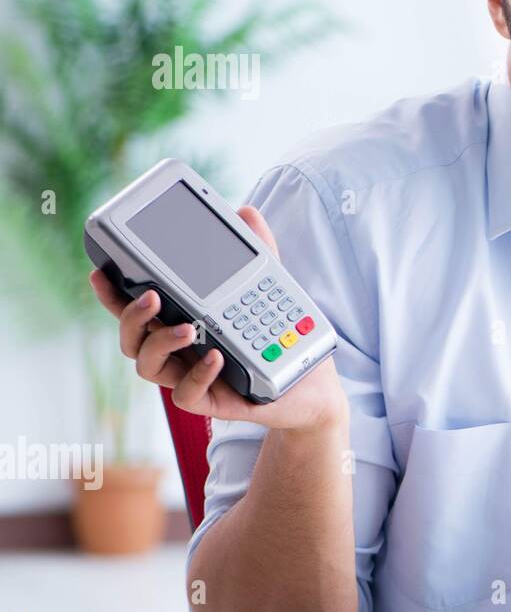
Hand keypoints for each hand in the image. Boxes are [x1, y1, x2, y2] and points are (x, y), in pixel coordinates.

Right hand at [89, 205, 348, 434]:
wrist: (309, 380)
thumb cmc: (279, 335)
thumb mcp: (270, 287)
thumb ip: (257, 250)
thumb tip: (246, 211)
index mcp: (183, 321)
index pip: (138, 309)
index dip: (113, 294)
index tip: (101, 272)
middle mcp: (179, 351)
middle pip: (132, 338)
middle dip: (131, 315)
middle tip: (152, 296)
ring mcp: (191, 376)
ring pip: (148, 366)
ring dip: (160, 343)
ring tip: (187, 326)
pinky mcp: (211, 401)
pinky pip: (187, 395)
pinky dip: (198, 374)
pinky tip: (215, 356)